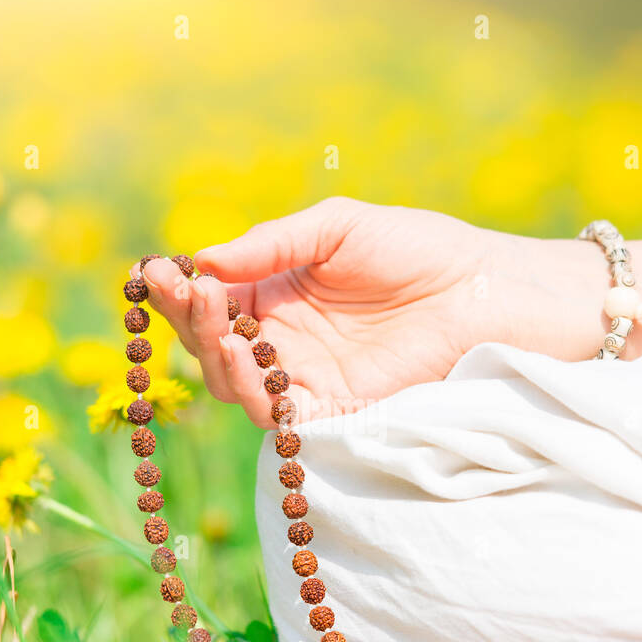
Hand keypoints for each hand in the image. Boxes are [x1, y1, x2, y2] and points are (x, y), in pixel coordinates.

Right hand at [138, 197, 641, 426]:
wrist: (484, 291)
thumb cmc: (419, 250)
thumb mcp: (337, 228)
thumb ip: (273, 243)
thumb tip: (205, 260)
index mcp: (278, 294)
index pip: (213, 300)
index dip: (181, 288)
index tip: (157, 269)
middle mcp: (283, 342)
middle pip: (211, 345)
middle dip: (189, 318)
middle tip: (185, 289)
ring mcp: (306, 380)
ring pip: (234, 383)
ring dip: (210, 352)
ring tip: (213, 313)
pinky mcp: (333, 412)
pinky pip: (277, 413)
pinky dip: (249, 388)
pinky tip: (236, 350)